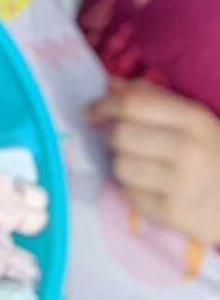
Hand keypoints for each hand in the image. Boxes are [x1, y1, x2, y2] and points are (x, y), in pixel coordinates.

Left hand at [88, 79, 219, 242]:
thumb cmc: (213, 152)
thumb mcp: (193, 117)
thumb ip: (152, 96)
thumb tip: (109, 85)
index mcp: (194, 120)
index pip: (133, 105)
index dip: (104, 105)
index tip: (91, 110)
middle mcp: (189, 151)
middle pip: (121, 135)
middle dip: (108, 134)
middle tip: (112, 138)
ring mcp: (183, 185)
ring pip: (120, 166)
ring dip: (119, 162)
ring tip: (134, 162)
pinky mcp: (176, 214)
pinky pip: (129, 195)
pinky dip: (128, 187)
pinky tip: (143, 184)